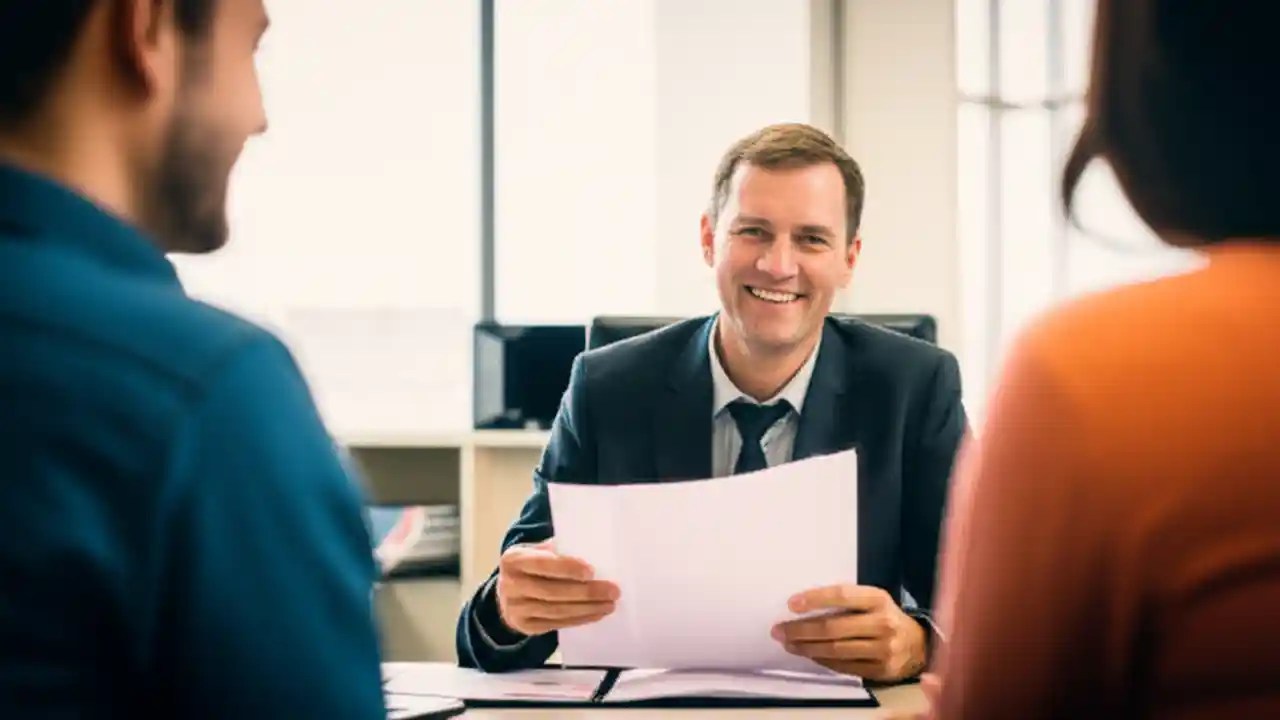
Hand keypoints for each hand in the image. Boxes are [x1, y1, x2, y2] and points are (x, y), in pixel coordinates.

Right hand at [495, 538, 619, 635]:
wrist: (509, 589)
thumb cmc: (532, 563)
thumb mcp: (538, 550)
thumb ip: (559, 549)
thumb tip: (595, 551)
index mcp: (513, 559)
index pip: (542, 564)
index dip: (567, 568)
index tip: (592, 571)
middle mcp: (510, 585)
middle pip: (552, 591)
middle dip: (586, 592)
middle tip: (613, 591)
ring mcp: (515, 609)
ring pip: (557, 610)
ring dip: (587, 608)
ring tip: (610, 603)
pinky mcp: (524, 626)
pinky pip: (556, 624)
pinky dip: (579, 619)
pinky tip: (597, 613)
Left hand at [772, 585, 927, 681]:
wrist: (919, 645)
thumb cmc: (885, 616)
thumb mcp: (873, 600)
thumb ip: (847, 601)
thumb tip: (803, 606)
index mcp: (878, 599)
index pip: (842, 595)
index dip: (815, 599)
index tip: (791, 603)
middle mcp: (882, 623)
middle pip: (834, 627)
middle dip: (801, 629)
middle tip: (779, 630)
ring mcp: (883, 649)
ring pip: (836, 649)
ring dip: (807, 647)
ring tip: (788, 643)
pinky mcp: (881, 670)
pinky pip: (844, 666)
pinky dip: (822, 660)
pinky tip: (809, 654)